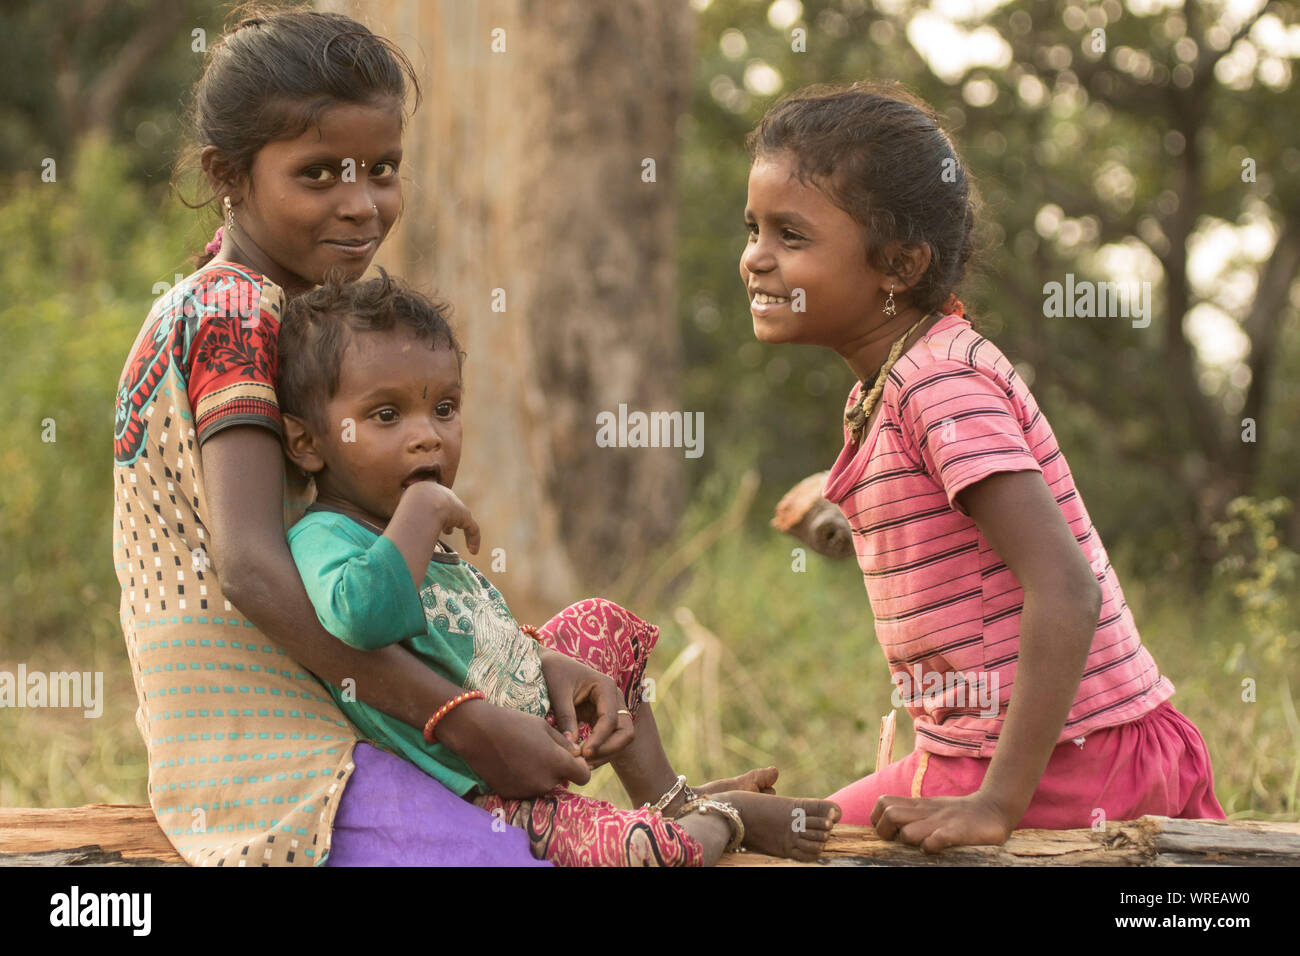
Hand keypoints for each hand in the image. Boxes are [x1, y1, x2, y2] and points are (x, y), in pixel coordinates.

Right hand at [399, 479, 480, 553]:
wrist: (422, 503)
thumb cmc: (408, 510)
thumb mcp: (401, 515)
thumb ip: (400, 525)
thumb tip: (392, 539)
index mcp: (428, 492)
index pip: (435, 502)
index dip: (436, 512)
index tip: (435, 523)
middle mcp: (444, 496)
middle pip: (450, 507)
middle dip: (450, 518)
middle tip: (448, 530)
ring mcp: (455, 506)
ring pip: (463, 518)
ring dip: (462, 526)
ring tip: (462, 539)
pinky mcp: (465, 516)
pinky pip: (472, 528)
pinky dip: (473, 539)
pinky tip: (474, 552)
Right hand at [436, 699, 590, 797]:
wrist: (478, 733)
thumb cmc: (514, 724)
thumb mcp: (544, 727)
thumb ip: (564, 743)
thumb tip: (577, 754)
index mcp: (558, 763)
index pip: (584, 777)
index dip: (580, 767)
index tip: (571, 758)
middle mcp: (545, 782)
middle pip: (562, 780)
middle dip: (558, 769)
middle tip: (541, 751)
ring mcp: (528, 791)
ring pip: (544, 785)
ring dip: (541, 775)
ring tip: (525, 756)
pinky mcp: (511, 795)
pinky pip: (526, 789)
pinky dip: (524, 780)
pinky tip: (512, 764)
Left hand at [538, 649, 633, 763]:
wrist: (548, 664)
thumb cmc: (553, 672)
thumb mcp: (558, 693)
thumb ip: (566, 718)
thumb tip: (572, 748)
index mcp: (606, 687)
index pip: (610, 719)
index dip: (599, 739)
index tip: (582, 754)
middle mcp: (614, 698)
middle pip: (625, 732)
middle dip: (608, 750)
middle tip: (585, 762)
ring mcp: (610, 709)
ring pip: (620, 739)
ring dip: (604, 754)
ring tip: (582, 765)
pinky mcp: (601, 719)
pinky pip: (607, 740)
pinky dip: (598, 752)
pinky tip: (582, 762)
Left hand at [870, 792, 1016, 852]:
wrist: (994, 808)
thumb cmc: (959, 814)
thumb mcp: (932, 808)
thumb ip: (913, 813)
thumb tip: (891, 827)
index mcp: (918, 806)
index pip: (883, 803)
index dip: (878, 819)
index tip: (888, 832)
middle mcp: (925, 812)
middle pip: (888, 814)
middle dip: (885, 832)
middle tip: (898, 841)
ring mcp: (940, 821)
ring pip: (907, 832)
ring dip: (908, 841)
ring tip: (919, 846)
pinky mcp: (956, 832)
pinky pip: (935, 840)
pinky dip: (930, 847)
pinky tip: (936, 849)